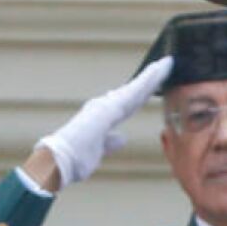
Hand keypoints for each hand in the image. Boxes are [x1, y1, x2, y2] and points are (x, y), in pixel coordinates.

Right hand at [35, 56, 174, 188]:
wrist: (59, 162)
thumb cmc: (75, 158)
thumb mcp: (100, 149)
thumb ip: (110, 141)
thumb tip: (121, 138)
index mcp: (105, 117)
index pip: (131, 103)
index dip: (144, 93)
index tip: (156, 84)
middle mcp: (105, 106)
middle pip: (135, 92)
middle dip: (151, 80)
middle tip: (165, 66)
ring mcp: (107, 105)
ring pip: (136, 88)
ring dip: (152, 75)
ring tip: (166, 63)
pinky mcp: (109, 106)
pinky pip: (134, 90)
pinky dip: (147, 80)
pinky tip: (158, 71)